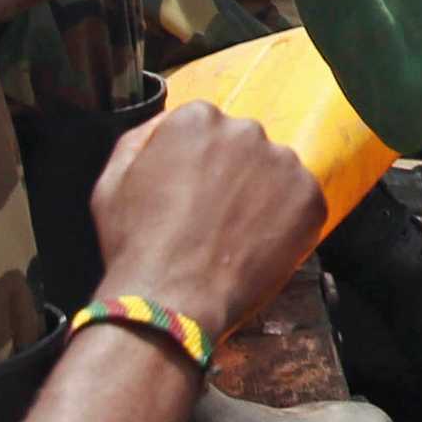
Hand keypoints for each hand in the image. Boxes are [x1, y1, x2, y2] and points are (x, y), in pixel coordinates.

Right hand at [90, 99, 324, 339]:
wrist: (170, 302)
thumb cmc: (136, 246)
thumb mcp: (112, 181)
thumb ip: (141, 138)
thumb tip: (166, 124)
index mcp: (197, 119)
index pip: (206, 130)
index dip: (196, 167)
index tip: (191, 195)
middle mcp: (245, 130)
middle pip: (243, 146)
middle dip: (232, 175)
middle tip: (213, 219)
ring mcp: (283, 163)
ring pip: (274, 172)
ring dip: (260, 197)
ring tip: (233, 238)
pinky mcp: (309, 197)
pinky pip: (301, 203)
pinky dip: (286, 223)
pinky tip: (255, 248)